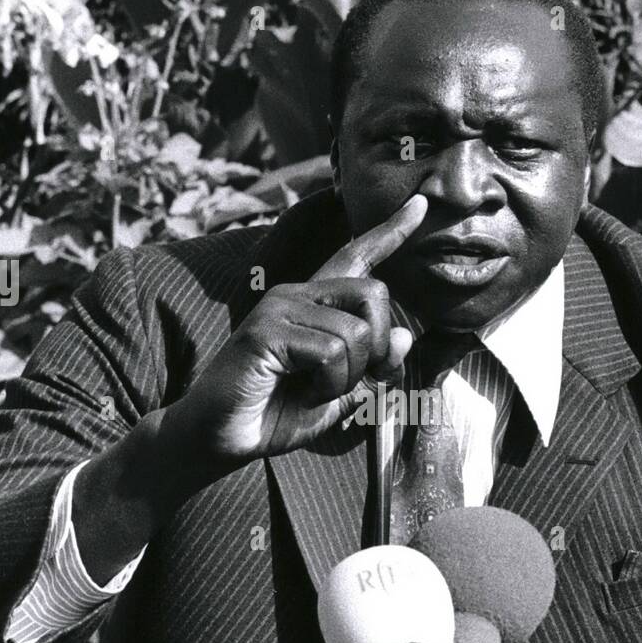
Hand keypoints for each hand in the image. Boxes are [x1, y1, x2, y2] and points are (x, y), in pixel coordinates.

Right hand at [174, 194, 427, 463]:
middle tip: (346, 381)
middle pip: (373, 293)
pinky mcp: (265, 331)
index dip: (390, 232)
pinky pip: (330, 351)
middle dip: (376, 347)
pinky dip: (328, 384)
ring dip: (346, 377)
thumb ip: (372, 367)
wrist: (221, 439)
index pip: (356, 256)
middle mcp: (296, 295)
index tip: (420, 203)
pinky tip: (300, 392)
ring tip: (312, 391)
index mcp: (314, 304)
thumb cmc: (274, 415)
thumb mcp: (339, 394)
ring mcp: (279, 308)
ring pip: (355, 332)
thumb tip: (405, 336)